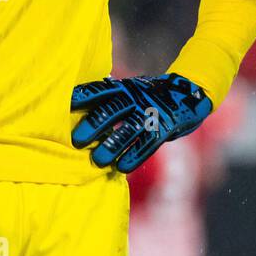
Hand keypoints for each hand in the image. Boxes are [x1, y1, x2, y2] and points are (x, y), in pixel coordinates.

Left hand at [70, 73, 211, 173]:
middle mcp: (136, 98)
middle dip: (94, 125)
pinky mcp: (164, 129)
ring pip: (129, 130)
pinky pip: (147, 145)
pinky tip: (121, 168)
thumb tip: (76, 108)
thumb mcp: (131, 89)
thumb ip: (110, 98)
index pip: (100, 90)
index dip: (83, 97)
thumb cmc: (149, 95)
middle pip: (112, 110)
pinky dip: (134, 157)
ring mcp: (151, 113)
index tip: (66, 106)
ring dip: (113, 146)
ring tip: (98, 160)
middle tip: (77, 140)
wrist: (189, 93)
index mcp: (125, 87)